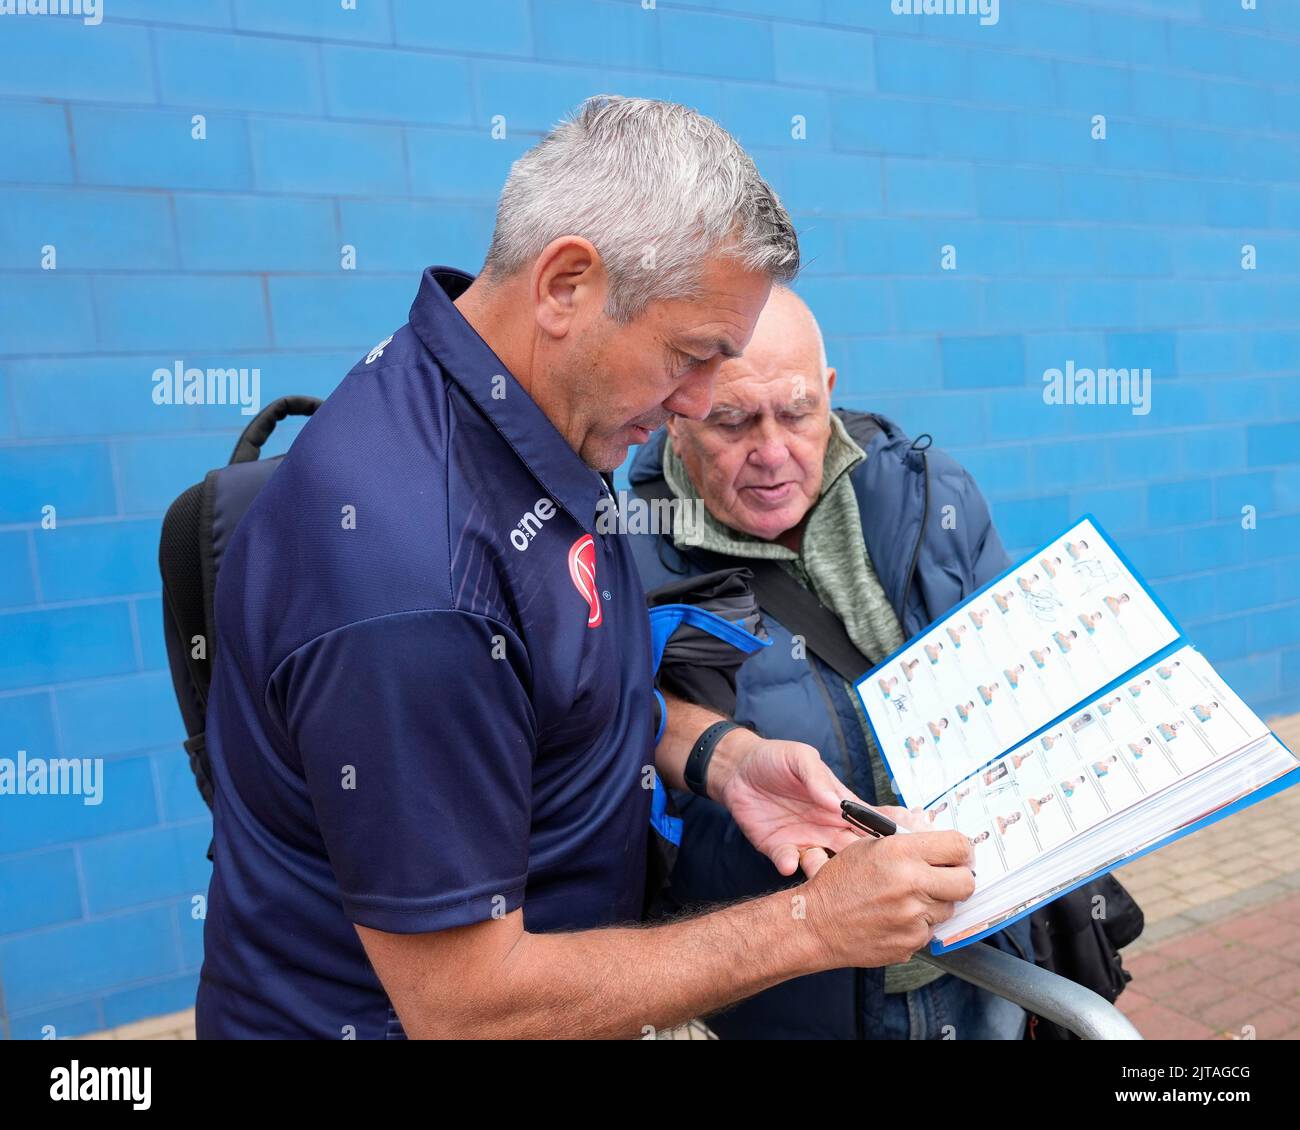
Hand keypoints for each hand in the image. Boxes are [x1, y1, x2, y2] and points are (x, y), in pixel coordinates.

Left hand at [710, 731, 871, 876]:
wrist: (738, 769)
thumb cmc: (775, 759)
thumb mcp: (800, 758)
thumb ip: (817, 777)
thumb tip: (837, 802)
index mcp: (840, 804)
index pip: (870, 823)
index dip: (886, 836)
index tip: (898, 849)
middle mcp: (827, 826)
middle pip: (854, 852)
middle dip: (862, 864)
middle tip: (865, 870)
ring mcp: (804, 839)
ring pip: (826, 866)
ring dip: (828, 872)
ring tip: (822, 865)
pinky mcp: (779, 848)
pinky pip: (789, 863)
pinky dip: (790, 865)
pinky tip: (788, 860)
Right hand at [802, 830, 975, 968]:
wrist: (815, 923)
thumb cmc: (838, 883)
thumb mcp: (868, 847)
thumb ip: (906, 844)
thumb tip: (939, 846)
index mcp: (900, 853)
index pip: (958, 846)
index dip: (964, 850)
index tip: (961, 854)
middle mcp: (911, 884)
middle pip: (966, 882)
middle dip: (961, 878)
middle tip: (948, 877)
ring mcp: (913, 917)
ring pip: (949, 908)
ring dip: (935, 903)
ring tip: (907, 899)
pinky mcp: (911, 943)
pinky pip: (930, 930)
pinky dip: (918, 924)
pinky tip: (895, 917)